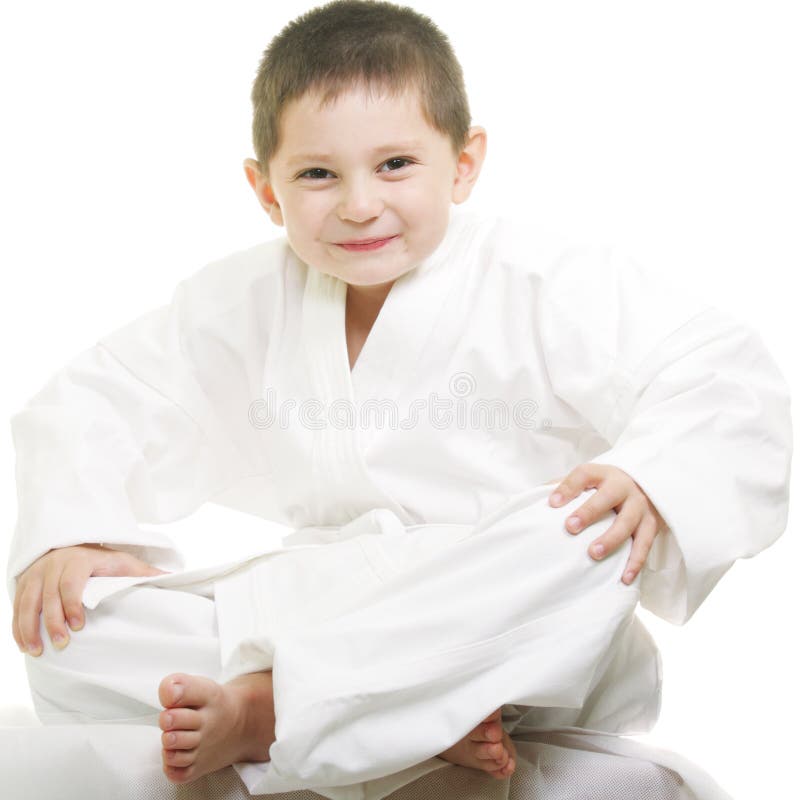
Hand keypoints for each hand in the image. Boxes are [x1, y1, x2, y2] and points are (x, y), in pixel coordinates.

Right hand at [12, 544, 166, 656]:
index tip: (78, 626)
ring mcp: (36, 573)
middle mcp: (54, 564)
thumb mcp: (124, 562)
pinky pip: (17, 605)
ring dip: (29, 627)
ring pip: (27, 601)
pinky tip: (23, 645)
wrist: (73, 543)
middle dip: (52, 621)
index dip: (73, 604)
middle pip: (48, 595)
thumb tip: (174, 580)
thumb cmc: (103, 559)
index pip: (72, 582)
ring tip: (37, 651)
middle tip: (60, 644)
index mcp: (80, 559)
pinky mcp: (24, 583)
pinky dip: (17, 626)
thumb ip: (144, 574)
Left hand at [546, 464, 666, 583]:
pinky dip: (635, 562)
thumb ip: (564, 487)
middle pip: (607, 497)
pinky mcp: (652, 524)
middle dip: (589, 512)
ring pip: (627, 522)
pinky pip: (645, 543)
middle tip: (571, 527)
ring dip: (611, 539)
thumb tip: (536, 501)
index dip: (568, 488)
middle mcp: (623, 487)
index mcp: (602, 474)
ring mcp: (639, 506)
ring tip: (593, 554)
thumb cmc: (605, 487)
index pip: (584, 475)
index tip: (552, 503)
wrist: (646, 485)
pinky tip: (624, 577)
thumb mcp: (588, 481)